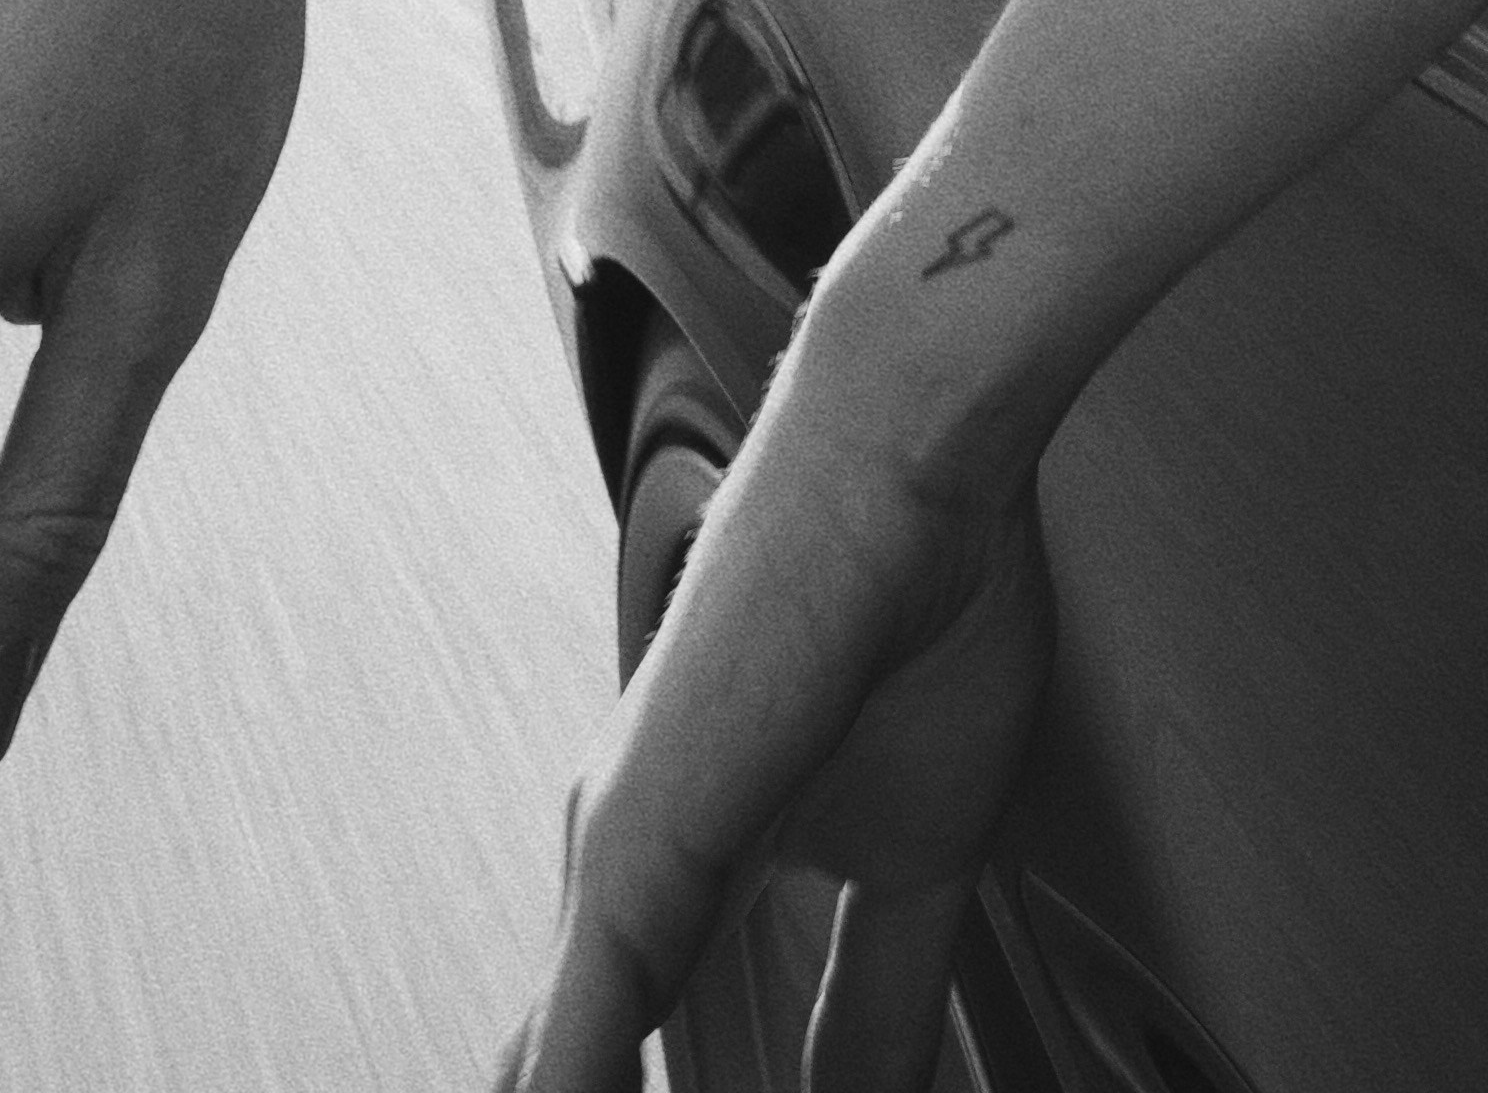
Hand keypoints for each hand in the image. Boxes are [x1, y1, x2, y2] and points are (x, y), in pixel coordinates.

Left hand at [495, 285, 1054, 1092]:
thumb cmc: (924, 604)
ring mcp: (614, 871)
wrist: (910, 456)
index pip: (641, 1072)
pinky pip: (580, 1052)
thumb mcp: (924, 857)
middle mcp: (625, 876)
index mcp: (686, 872)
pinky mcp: (629, 859)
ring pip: (562, 1082)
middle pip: (574, 1080)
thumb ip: (880, 1000)